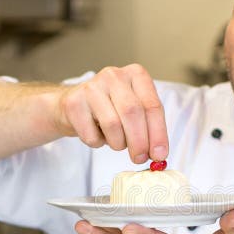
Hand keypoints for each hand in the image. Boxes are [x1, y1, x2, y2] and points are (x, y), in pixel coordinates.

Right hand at [53, 64, 167, 163]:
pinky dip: (98, 143)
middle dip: (139, 142)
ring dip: (118, 143)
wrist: (75, 106)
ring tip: (116, 141)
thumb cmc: (111, 109)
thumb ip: (150, 129)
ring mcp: (91, 87)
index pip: (152, 105)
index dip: (158, 133)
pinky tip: (97, 134)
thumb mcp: (136, 111)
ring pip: (113, 125)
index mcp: (136, 74)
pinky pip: (92, 135)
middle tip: (139, 158)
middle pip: (133, 113)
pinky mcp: (73, 103)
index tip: (159, 154)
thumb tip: (159, 154)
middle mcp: (114, 75)